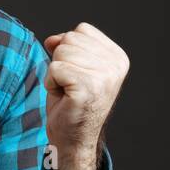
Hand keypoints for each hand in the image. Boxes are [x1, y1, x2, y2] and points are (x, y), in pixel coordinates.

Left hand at [42, 23, 129, 169]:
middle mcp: (116, 65)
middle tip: (69, 85)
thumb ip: (66, 47)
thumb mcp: (70, 67)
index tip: (76, 75)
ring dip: (55, 72)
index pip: (81, 30)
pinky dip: (51, 83)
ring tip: (67, 91)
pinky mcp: (88, 87)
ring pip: (61, 52)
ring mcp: (104, 76)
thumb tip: (52, 39)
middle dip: (60, 61)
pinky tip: (63, 97)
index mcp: (118, 57)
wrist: (72, 139)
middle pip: (70, 38)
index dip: (68, 50)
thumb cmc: (70, 103)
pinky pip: (54, 68)